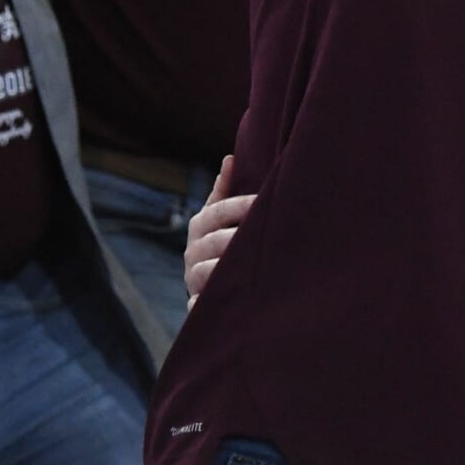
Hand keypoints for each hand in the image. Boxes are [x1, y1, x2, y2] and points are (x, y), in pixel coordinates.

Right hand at [183, 155, 255, 305]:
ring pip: (211, 272)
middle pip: (218, 241)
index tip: (266, 201)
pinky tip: (240, 299)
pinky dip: (217, 303)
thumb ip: (224, 191)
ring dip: (234, 269)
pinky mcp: (197, 306)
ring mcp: (193, 279)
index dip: (243, 206)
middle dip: (243, 237)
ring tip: (262, 264)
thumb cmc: (222, 242)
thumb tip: (230, 158)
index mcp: (199, 226)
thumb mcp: (219, 216)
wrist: (206, 286)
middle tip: (272, 233)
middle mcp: (192, 252)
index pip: (220, 211)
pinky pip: (204, 305)